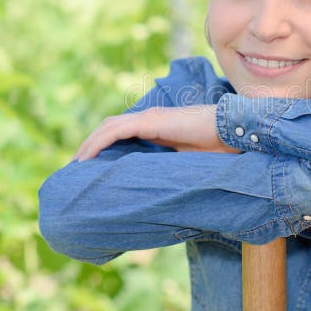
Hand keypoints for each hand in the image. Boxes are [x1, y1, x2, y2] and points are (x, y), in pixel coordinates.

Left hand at [72, 105, 239, 160]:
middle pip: (110, 127)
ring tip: (76, 163)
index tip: (91, 166)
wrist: (234, 134)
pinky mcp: (152, 122)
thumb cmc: (219, 149)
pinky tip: (88, 158)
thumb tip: (161, 192)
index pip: (122, 131)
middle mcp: (150, 119)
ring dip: (90, 144)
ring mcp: (151, 118)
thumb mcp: (187, 163)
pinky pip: (117, 130)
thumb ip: (171, 169)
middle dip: (90, 144)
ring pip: (109, 127)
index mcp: (158, 128)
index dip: (104, 145)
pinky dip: (99, 142)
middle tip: (76, 167)